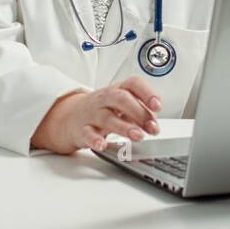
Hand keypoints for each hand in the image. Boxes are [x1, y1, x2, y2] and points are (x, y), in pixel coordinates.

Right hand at [31, 75, 163, 154]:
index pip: (133, 83)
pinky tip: (102, 145)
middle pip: (121, 98)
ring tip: (138, 136)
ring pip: (107, 117)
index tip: (157, 106)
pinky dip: (95, 140)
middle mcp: (105, 99)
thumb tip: (154, 124)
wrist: (72, 116)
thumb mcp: (123, 106)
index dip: (147, 92)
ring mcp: (93, 114)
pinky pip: (87, 134)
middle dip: (139, 112)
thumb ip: (141, 113)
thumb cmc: (104, 109)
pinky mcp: (82, 130)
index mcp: (118, 89)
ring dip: (124, 127)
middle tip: (152, 127)